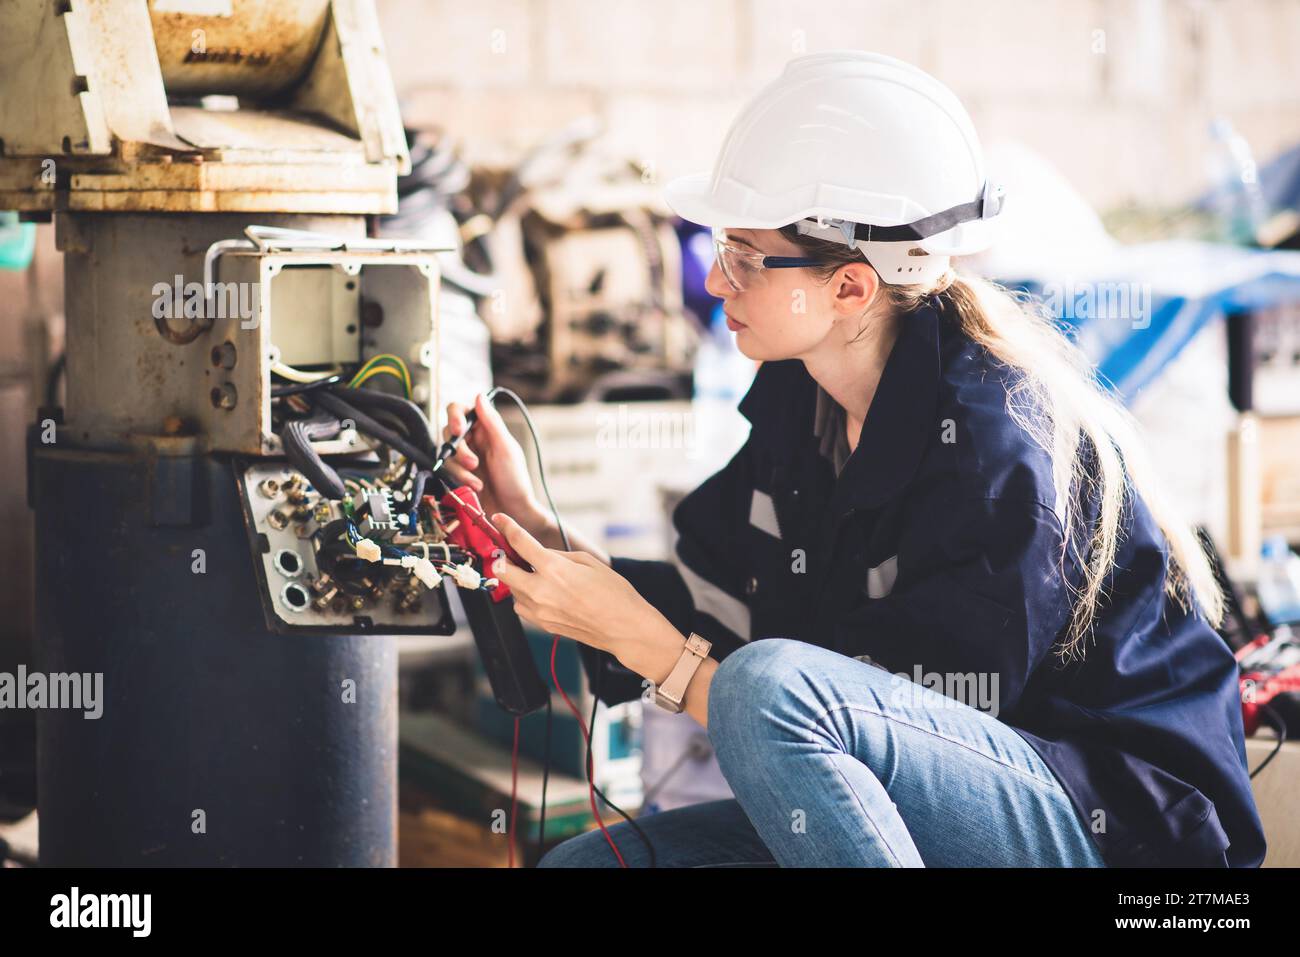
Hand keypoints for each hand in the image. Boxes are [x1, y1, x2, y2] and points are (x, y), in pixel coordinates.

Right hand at [441, 393, 543, 530]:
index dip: (455, 415)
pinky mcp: (458, 472)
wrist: (512, 511)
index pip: (461, 410)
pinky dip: (459, 478)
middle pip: (449, 432)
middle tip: (473, 463)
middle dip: (459, 449)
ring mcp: (465, 456)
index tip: (458, 429)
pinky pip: (447, 469)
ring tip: (477, 481)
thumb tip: (479, 396)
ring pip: (446, 452)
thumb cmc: (515, 480)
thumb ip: (492, 422)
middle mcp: (473, 439)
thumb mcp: (506, 449)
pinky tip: (475, 486)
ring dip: (459, 467)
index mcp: (486, 428)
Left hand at [489, 512, 673, 663]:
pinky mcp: (543, 625)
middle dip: (502, 559)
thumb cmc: (614, 593)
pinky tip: (542, 593)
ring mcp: (540, 611)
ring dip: (518, 580)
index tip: (500, 520)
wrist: (625, 628)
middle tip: (512, 554)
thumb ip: (559, 556)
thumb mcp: (589, 562)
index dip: (506, 527)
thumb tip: (540, 554)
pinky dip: (525, 597)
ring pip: (512, 590)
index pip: (519, 542)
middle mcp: (542, 590)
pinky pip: (522, 607)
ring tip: (537, 577)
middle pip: (501, 570)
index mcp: (555, 569)